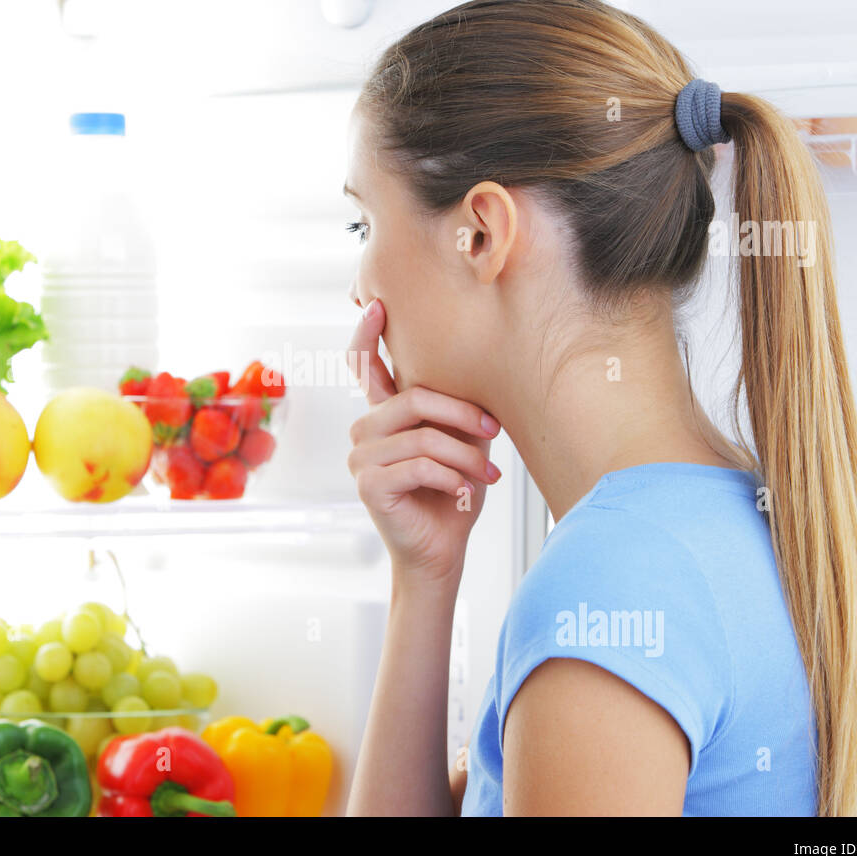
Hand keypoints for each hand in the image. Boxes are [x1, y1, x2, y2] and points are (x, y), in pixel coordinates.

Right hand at [345, 299, 500, 586]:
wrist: (440, 551)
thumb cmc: (453, 495)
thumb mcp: (461, 442)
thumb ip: (457, 410)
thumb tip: (484, 370)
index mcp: (383, 416)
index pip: (364, 368)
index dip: (368, 336)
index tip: (377, 304)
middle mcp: (364, 431)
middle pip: (414, 398)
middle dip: (462, 414)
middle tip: (495, 430)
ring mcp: (361, 458)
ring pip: (423, 437)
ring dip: (465, 456)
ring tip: (488, 475)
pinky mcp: (369, 484)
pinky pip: (420, 466)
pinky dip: (453, 479)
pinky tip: (466, 493)